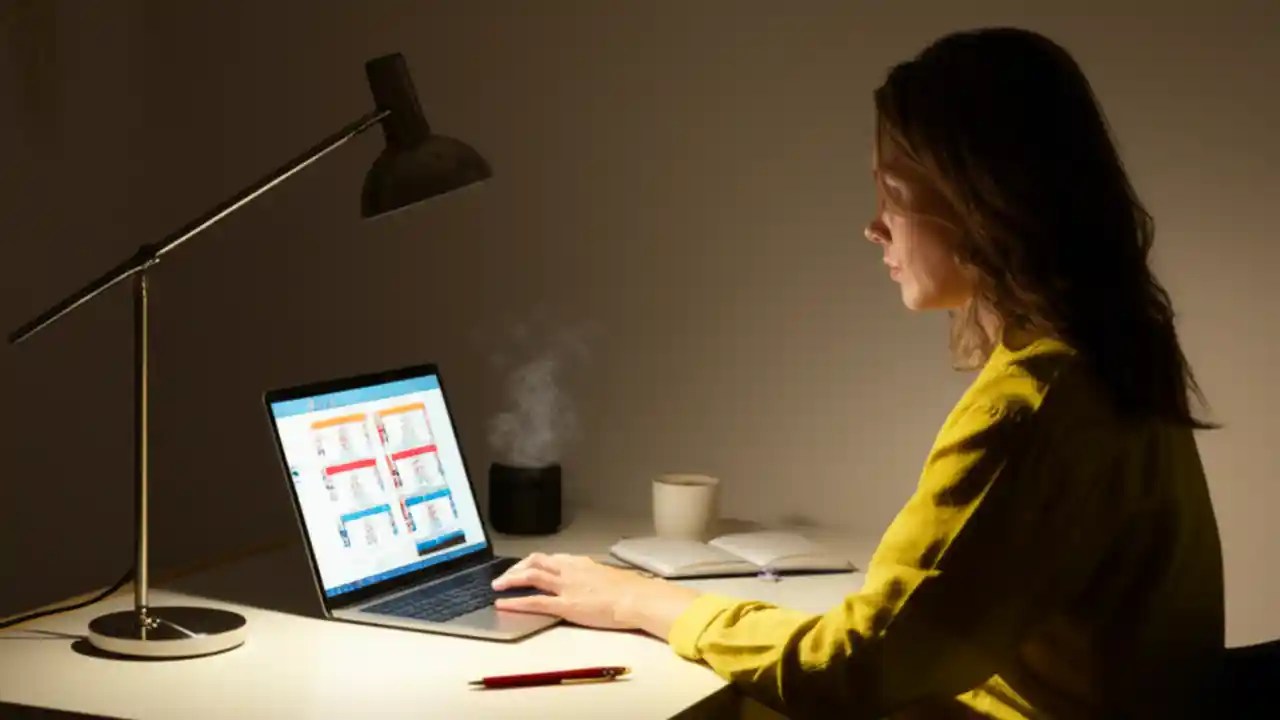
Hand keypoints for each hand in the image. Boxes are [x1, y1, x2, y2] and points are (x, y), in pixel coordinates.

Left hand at [492, 553, 701, 637]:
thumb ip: (594, 576)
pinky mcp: (564, 604)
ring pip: (530, 576)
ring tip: (497, 586)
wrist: (637, 598)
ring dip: (510, 579)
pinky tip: (503, 603)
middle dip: (517, 567)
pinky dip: (515, 601)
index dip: (533, 562)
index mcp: (581, 563)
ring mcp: (565, 586)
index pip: (551, 558)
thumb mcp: (609, 576)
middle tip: (505, 576)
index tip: (525, 566)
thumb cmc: (630, 590)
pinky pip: (534, 601)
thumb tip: (593, 581)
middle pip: (535, 561)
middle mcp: (570, 570)